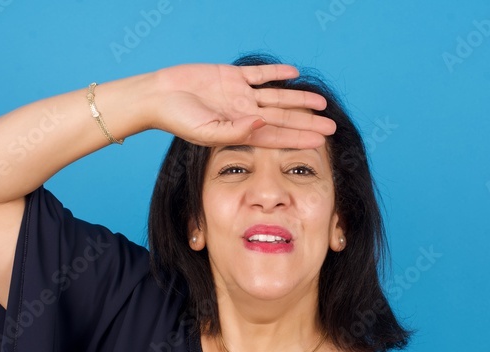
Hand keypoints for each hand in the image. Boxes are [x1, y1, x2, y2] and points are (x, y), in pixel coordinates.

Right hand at [148, 63, 336, 147]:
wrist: (158, 97)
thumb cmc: (178, 119)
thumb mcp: (207, 132)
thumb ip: (236, 130)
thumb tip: (262, 124)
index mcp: (240, 130)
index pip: (277, 136)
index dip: (299, 138)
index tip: (320, 141)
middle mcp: (244, 113)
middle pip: (283, 118)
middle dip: (307, 122)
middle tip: (331, 126)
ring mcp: (239, 94)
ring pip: (277, 96)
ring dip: (299, 99)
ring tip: (321, 103)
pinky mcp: (231, 76)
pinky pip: (259, 74)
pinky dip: (276, 73)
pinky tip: (294, 73)